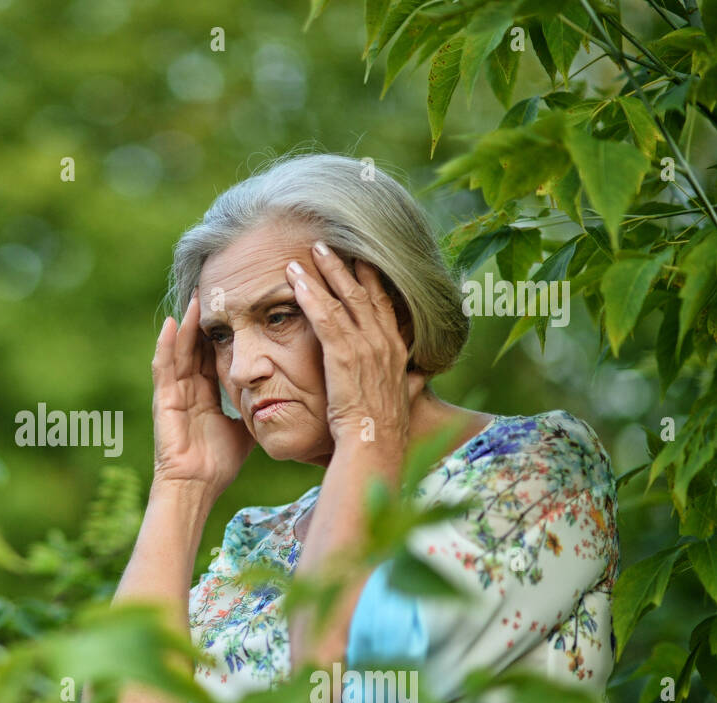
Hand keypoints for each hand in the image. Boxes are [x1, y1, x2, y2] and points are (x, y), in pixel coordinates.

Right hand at [151, 289, 256, 493]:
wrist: (197, 486)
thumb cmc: (218, 464)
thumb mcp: (245, 429)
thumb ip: (256, 409)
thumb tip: (284, 398)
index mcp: (206, 394)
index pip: (214, 354)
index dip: (224, 332)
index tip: (238, 308)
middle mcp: (188, 388)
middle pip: (197, 345)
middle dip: (206, 320)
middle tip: (218, 290)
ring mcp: (173, 392)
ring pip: (180, 349)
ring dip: (189, 323)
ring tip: (199, 297)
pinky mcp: (164, 400)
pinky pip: (164, 366)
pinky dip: (167, 344)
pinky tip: (175, 322)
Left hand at [285, 244, 426, 448]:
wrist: (375, 444)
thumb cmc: (384, 429)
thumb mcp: (403, 399)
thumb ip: (411, 383)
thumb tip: (421, 379)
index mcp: (397, 350)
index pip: (384, 305)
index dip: (371, 280)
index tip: (360, 258)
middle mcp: (384, 341)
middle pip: (363, 293)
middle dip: (344, 265)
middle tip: (325, 244)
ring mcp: (365, 346)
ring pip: (343, 298)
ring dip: (324, 272)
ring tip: (306, 252)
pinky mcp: (344, 355)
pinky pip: (324, 318)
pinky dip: (311, 296)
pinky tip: (296, 280)